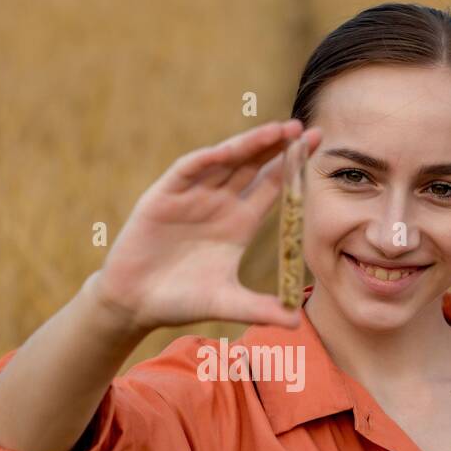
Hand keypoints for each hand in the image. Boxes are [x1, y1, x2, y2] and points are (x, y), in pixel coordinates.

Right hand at [91, 118, 323, 332]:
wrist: (134, 303)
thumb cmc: (180, 302)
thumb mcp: (226, 304)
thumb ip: (260, 309)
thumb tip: (296, 322)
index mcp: (239, 224)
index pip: (272, 187)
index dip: (293, 167)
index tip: (316, 146)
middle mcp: (219, 204)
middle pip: (253, 166)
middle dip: (277, 146)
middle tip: (303, 128)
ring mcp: (192, 197)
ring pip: (225, 162)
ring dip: (248, 145)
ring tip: (276, 131)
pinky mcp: (164, 196)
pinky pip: (188, 171)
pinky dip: (206, 160)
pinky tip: (226, 151)